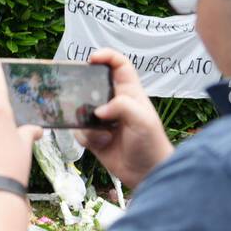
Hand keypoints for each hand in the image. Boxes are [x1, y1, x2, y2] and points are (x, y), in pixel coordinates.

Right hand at [73, 48, 173, 188]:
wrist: (147, 173)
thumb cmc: (151, 143)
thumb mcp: (143, 120)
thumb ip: (122, 107)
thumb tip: (98, 110)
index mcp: (130, 93)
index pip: (119, 66)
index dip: (107, 57)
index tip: (92, 59)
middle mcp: (115, 104)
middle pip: (93, 85)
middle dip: (83, 89)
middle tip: (78, 95)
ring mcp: (103, 120)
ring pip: (81, 110)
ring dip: (85, 121)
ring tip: (101, 133)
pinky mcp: (94, 136)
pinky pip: (79, 131)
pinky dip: (87, 137)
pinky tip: (101, 144)